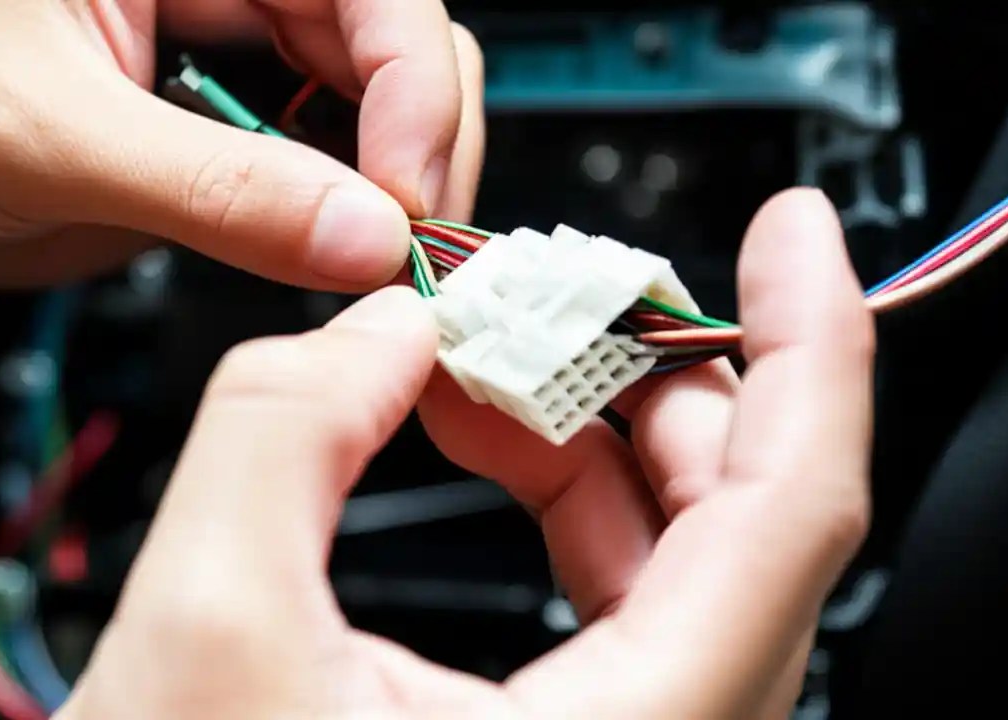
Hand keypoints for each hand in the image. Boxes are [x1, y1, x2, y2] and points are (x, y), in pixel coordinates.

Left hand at [0, 1, 483, 286]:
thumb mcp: (45, 132)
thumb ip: (214, 190)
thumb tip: (356, 234)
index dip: (411, 84)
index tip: (400, 195)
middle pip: (393, 52)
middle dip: (417, 149)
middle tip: (410, 251)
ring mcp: (225, 73)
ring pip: (365, 121)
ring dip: (386, 195)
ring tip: (381, 266)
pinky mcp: (212, 151)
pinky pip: (310, 183)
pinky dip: (336, 230)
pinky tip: (333, 263)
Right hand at [59, 188, 874, 717]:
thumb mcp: (200, 624)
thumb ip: (287, 426)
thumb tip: (384, 326)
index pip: (791, 515)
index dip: (807, 349)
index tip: (785, 239)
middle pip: (734, 524)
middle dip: (644, 374)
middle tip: (557, 285)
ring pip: (678, 559)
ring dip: (591, 427)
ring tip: (484, 351)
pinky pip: (622, 600)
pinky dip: (562, 494)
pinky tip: (482, 432)